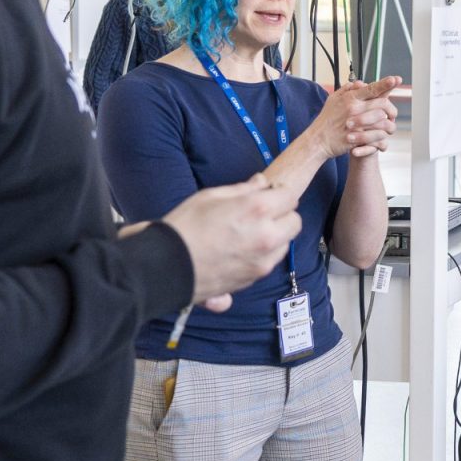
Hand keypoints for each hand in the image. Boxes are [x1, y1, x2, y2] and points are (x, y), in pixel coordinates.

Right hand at [160, 178, 301, 302]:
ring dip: (276, 237)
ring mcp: (263, 261)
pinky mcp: (255, 278)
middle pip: (295, 222)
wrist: (165, 266)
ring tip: (249, 234)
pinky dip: (264, 255)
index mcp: (258, 210)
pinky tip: (242, 251)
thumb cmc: (184, 226)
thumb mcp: (210, 196)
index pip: (289, 197)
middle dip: (283, 216)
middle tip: (263, 214)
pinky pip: (270, 262)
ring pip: (285, 244)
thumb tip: (261, 182)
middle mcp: (267, 236)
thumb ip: (242, 189)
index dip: (279, 194)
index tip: (269, 194)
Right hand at [310, 77, 399, 159]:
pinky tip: (383, 134)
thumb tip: (361, 83)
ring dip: (388, 121)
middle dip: (391, 108)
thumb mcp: (333, 99)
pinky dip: (382, 133)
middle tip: (392, 113)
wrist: (318, 140)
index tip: (396, 79)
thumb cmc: (326, 120)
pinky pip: (377, 133)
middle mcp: (354, 109)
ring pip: (381, 117)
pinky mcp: (358, 136)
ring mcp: (356, 123)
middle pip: (381, 102)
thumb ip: (347, 89)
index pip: (371, 88)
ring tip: (388, 123)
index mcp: (349, 98)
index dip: (385, 83)